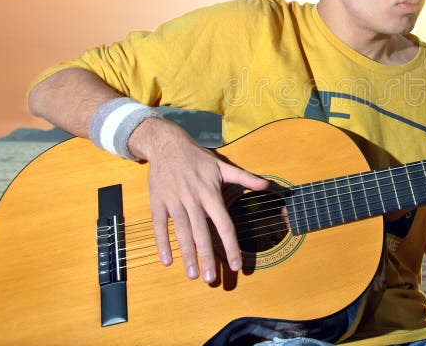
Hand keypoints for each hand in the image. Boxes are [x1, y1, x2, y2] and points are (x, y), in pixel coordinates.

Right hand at [130, 118, 268, 282]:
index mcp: (211, 194)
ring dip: (187, 254)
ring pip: (182, 232)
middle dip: (207, 257)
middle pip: (202, 233)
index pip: (224, 224)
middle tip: (210, 280)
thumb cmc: (198, 158)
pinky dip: (162, 243)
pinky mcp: (158, 203)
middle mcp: (194, 200)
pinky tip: (167, 261)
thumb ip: (245, 177)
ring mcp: (174, 202)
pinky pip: (160, 226)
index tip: (236, 265)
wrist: (168, 145)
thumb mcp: (223, 166)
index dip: (231, 245)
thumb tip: (267, 185)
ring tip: (192, 274)